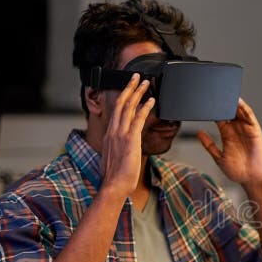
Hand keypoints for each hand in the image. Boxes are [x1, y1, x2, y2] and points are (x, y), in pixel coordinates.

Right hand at [99, 74, 154, 198]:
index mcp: (109, 135)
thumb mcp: (112, 160)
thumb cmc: (114, 177)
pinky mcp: (130, 139)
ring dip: (138, 92)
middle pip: (120, 103)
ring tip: (146, 82)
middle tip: (136, 76)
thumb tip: (119, 151)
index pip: (115, 111)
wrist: (113, 186)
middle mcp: (113, 131)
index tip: (128, 89)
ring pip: (128, 106)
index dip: (122, 97)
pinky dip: (145, 107)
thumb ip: (116, 151)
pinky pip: (138, 118)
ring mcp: (120, 134)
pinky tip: (152, 100)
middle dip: (129, 88)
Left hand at [197, 99, 261, 186]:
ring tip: (226, 94)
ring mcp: (246, 129)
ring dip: (234, 103)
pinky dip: (244, 108)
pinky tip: (239, 103)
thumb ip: (209, 145)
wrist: (251, 179)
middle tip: (215, 94)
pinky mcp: (254, 131)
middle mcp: (236, 130)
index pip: (219, 117)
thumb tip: (198, 134)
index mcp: (227, 135)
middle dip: (223, 103)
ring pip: (239, 111)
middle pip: (229, 111)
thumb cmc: (237, 171)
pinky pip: (250, 117)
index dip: (213, 109)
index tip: (205, 102)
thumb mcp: (218, 157)